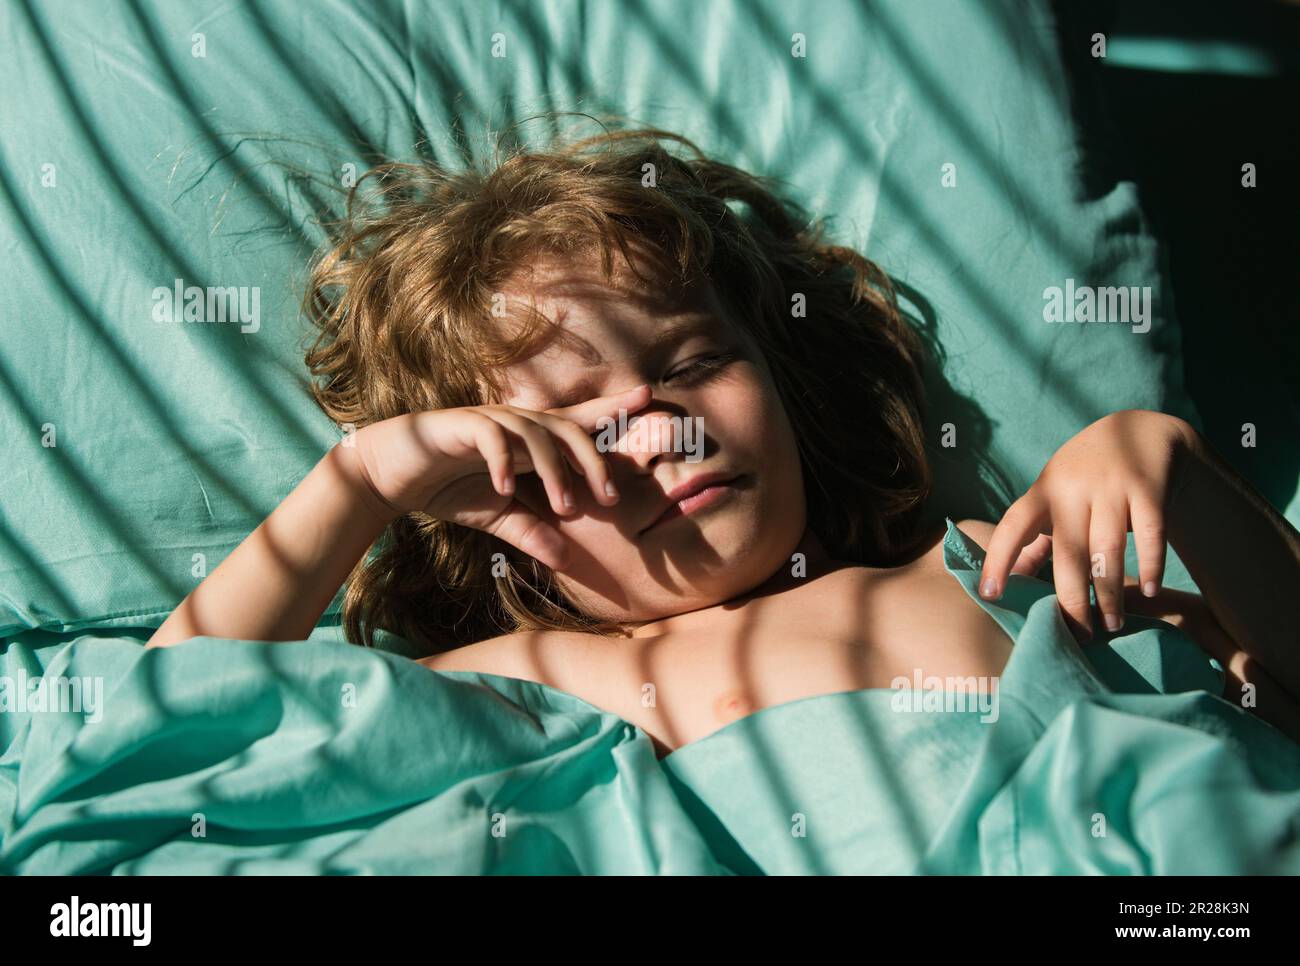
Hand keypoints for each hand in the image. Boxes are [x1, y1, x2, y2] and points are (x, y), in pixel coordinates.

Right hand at [352, 384, 652, 569]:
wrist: (393, 475)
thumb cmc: (449, 487)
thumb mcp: (497, 517)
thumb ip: (531, 532)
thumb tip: (565, 560)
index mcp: (530, 441)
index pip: (578, 421)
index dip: (612, 408)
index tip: (648, 397)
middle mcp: (516, 425)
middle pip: (567, 429)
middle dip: (592, 460)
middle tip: (610, 497)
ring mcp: (489, 422)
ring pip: (534, 432)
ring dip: (552, 469)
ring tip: (564, 505)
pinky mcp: (460, 426)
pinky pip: (490, 437)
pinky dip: (502, 461)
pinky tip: (507, 487)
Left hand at [977, 409, 1200, 640]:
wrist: (1139, 429)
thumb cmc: (1083, 478)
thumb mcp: (1053, 496)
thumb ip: (1032, 537)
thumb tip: (1004, 584)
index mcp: (1043, 491)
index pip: (1012, 526)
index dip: (997, 560)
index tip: (988, 595)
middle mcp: (1072, 488)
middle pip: (1067, 553)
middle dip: (1071, 599)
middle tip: (1077, 635)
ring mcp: (1111, 485)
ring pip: (1107, 550)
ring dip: (1109, 592)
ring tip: (1112, 624)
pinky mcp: (1147, 487)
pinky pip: (1150, 534)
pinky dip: (1151, 564)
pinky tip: (1150, 591)